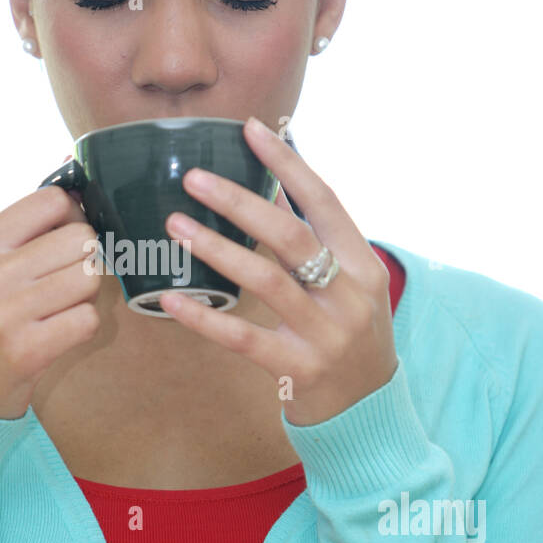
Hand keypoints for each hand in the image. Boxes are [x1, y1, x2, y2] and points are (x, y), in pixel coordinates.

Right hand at [0, 187, 100, 418]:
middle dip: (83, 258)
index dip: (72, 216)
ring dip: (84, 294)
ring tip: (58, 307)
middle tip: (64, 280)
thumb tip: (74, 176)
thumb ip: (21, 230)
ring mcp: (5, 314)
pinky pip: (87, 319)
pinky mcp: (26, 350)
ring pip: (89, 276)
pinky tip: (56, 333)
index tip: (65, 237)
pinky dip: (81, 326)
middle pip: (80, 238)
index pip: (50, 200)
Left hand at [160, 116, 398, 426]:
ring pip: (266, 281)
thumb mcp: (349, 284)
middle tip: (195, 178)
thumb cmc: (349, 336)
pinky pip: (244, 339)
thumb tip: (273, 187)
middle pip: (291, 236)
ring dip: (217, 249)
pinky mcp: (299, 370)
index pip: (324, 201)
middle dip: (240, 201)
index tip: (251, 129)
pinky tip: (172, 300)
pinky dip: (206, 319)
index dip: (287, 163)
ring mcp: (325, 335)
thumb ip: (317, 241)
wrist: (370, 412)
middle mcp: (349, 295)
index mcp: (364, 264)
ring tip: (175, 226)